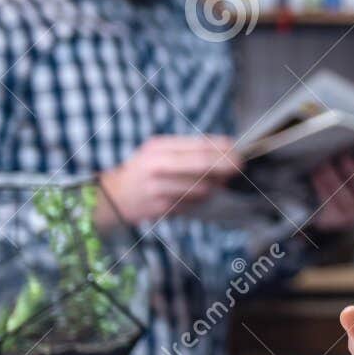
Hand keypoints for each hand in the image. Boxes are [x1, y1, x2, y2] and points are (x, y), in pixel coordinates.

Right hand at [97, 134, 241, 226]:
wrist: (114, 196)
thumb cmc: (144, 170)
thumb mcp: (160, 151)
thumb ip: (190, 149)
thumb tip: (226, 148)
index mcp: (158, 148)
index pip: (198, 147)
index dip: (222, 150)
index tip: (239, 151)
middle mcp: (157, 166)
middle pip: (202, 166)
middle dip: (225, 166)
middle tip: (239, 166)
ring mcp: (158, 188)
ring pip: (201, 187)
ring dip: (214, 185)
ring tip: (217, 181)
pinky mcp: (161, 208)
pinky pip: (193, 203)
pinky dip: (201, 198)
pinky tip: (198, 194)